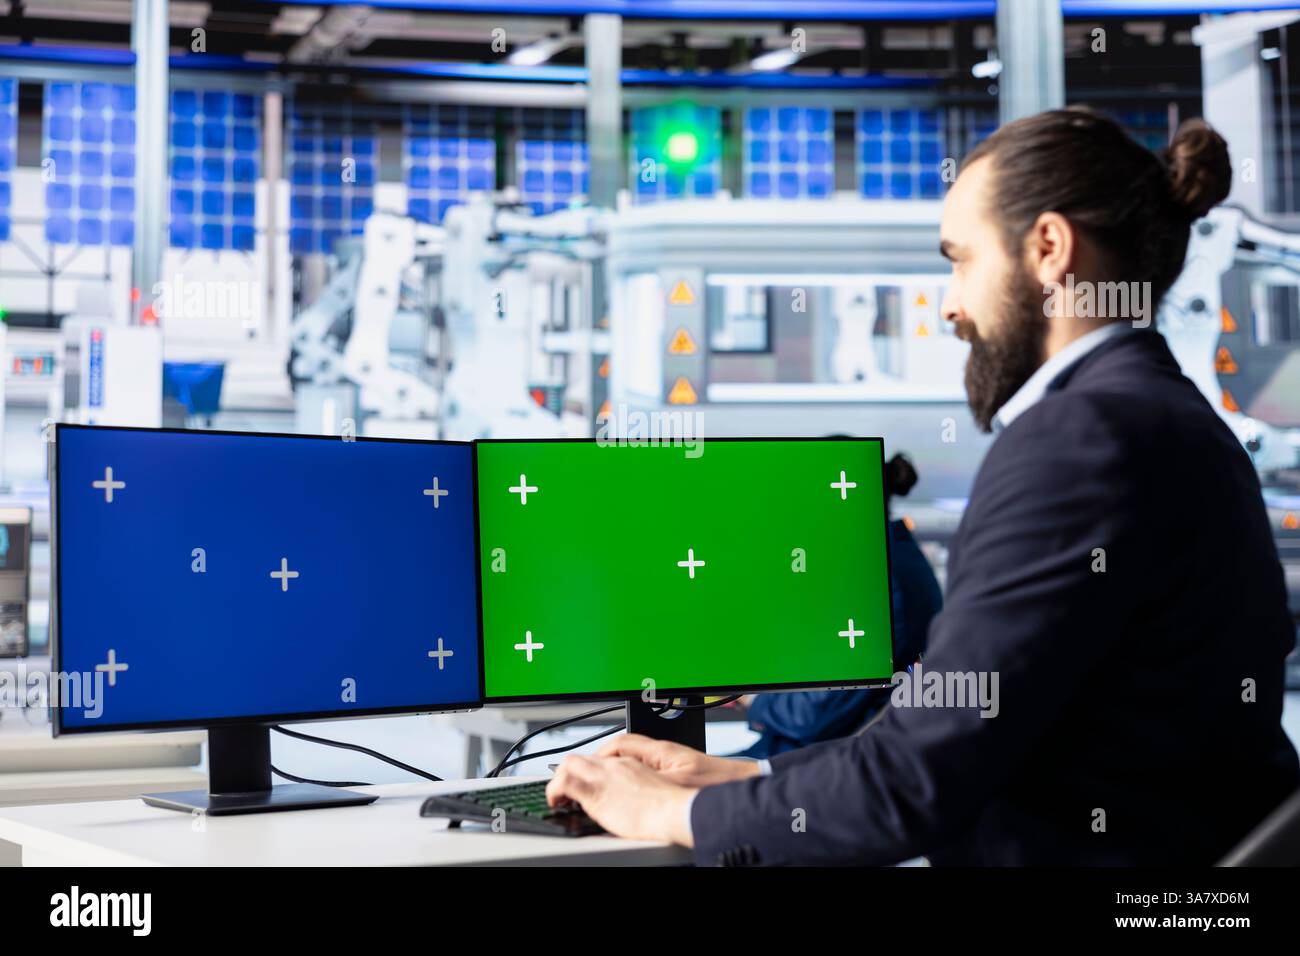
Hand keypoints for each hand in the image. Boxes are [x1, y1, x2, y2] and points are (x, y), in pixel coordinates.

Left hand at [545, 755, 696, 844]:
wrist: (673, 810)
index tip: (582, 783)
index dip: (584, 771)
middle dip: (566, 773)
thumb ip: (635, 788)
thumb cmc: (669, 807)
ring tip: (558, 797)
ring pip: (567, 766)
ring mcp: (602, 779)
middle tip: (565, 791)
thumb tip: (628, 799)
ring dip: (558, 781)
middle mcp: (611, 768)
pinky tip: (556, 802)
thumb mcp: (651, 789)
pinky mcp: (595, 795)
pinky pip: (565, 784)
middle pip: (578, 759)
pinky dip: (554, 791)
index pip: (596, 760)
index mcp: (626, 765)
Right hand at [595, 734, 760, 787]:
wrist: (740, 783)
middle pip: (626, 749)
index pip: (622, 743)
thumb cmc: (717, 782)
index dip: (602, 754)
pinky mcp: (678, 768)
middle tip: (593, 774)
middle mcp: (664, 751)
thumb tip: (627, 780)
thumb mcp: (677, 783)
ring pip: (637, 758)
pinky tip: (634, 787)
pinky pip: (648, 767)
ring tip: (608, 781)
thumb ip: (651, 780)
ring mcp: (671, 759)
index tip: (590, 765)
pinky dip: (635, 775)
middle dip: (608, 760)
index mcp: (661, 749)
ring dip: (621, 767)